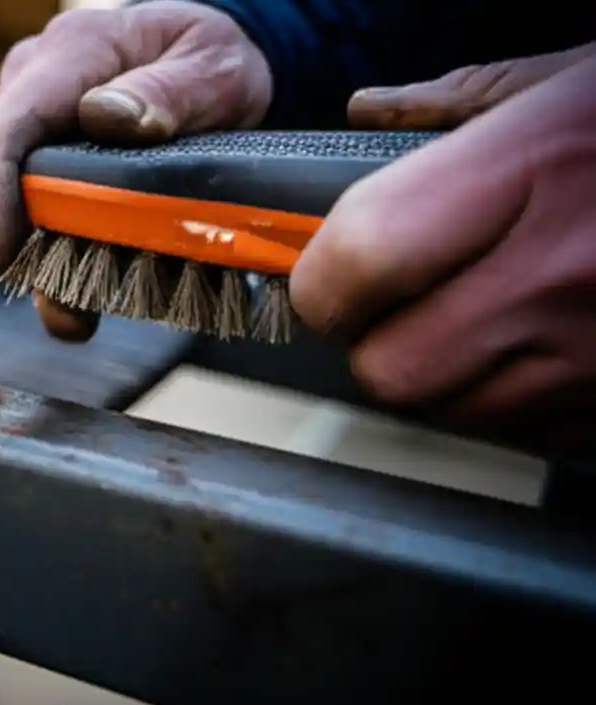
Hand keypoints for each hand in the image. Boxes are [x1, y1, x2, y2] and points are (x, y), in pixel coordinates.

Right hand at [0, 1, 272, 340]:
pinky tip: (92, 288)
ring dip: (38, 265)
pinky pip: (30, 213)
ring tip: (76, 315)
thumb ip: (169, 90)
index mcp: (71, 56)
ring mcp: (31, 127)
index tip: (4, 253)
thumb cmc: (209, 58)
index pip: (9, 127)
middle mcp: (34, 89)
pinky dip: (56, 256)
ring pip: (6, 206)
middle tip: (63, 306)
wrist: (207, 60)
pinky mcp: (38, 159)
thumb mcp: (213, 66)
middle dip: (17, 249)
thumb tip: (110, 119)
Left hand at [291, 47, 595, 453]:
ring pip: (459, 415)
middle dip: (378, 345)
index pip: (357, 261)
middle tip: (398, 308)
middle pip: (394, 370)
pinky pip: (539, 438)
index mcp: (534, 168)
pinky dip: (525, 405)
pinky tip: (555, 347)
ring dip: (450, 380)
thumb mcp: (581, 80)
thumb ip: (466, 103)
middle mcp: (566, 272)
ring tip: (492, 316)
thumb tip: (372, 111)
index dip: (322, 282)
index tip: (327, 277)